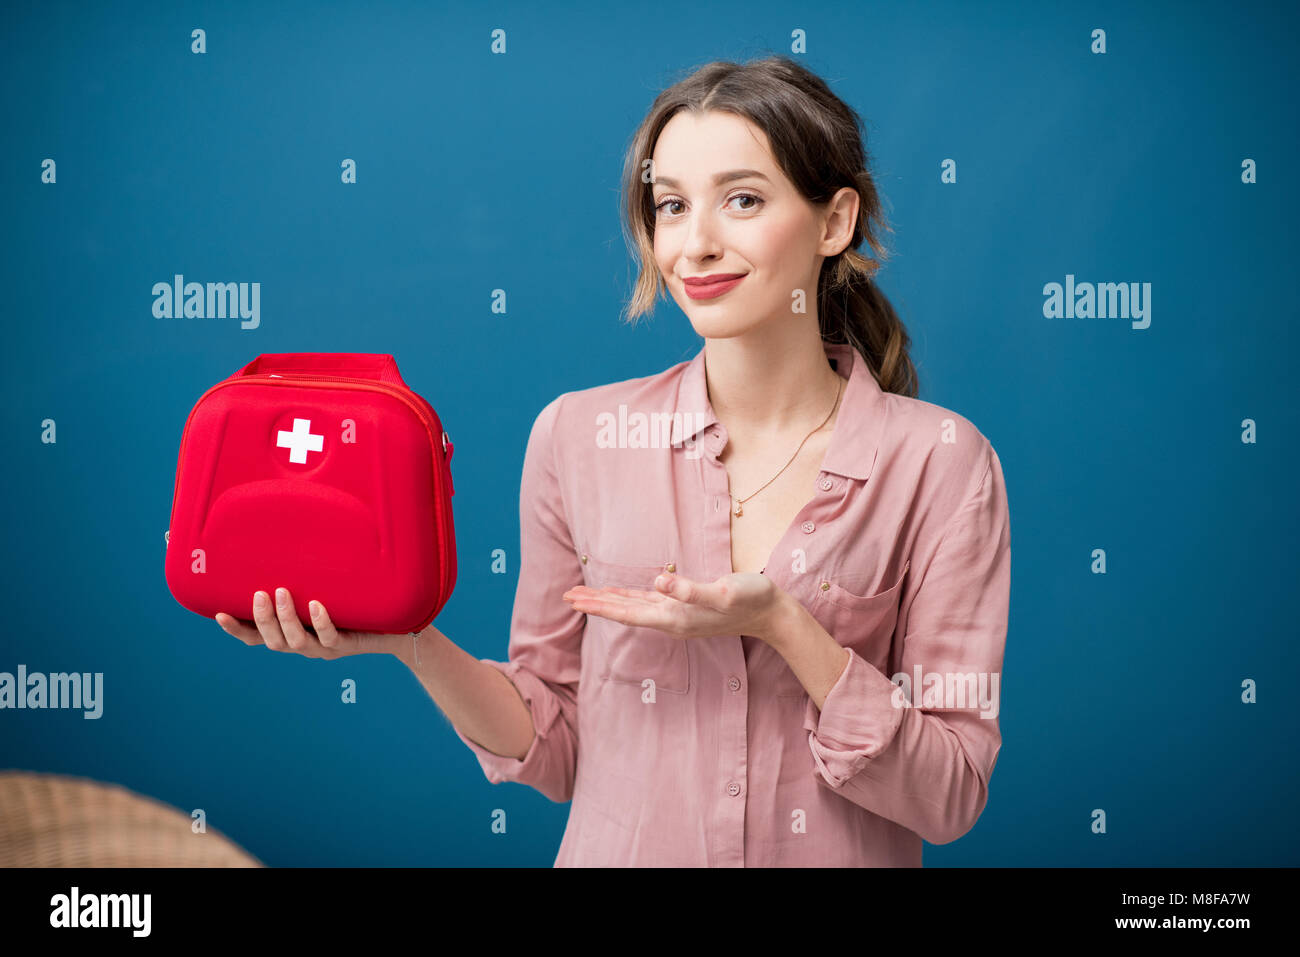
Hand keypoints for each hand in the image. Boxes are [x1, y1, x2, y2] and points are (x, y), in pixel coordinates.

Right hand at [215, 587, 398, 658]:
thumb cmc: (351, 600)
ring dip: (286, 618)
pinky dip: (321, 622)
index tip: (218, 614)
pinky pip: (330, 637)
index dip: (237, 630)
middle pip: (273, 641)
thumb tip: (279, 533)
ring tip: (281, 592)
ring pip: (297, 642)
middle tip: (259, 594)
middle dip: (262, 619)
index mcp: (291, 632)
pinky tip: (317, 606)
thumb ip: (301, 572)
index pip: (256, 637)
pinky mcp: (346, 645)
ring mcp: (323, 647)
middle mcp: (304, 643)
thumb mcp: (322, 585)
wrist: (392, 625)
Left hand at [562, 571, 782, 640]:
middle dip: (595, 604)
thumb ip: (690, 589)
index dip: (600, 606)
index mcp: (675, 617)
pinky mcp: (685, 607)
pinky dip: (628, 598)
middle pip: (624, 612)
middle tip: (565, 597)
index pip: (627, 612)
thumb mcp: (722, 591)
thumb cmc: (750, 599)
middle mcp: (671, 619)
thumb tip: (658, 581)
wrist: (771, 614)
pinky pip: (647, 603)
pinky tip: (620, 594)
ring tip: (583, 596)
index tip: (574, 601)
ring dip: (607, 602)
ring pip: (633, 607)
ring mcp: (677, 614)